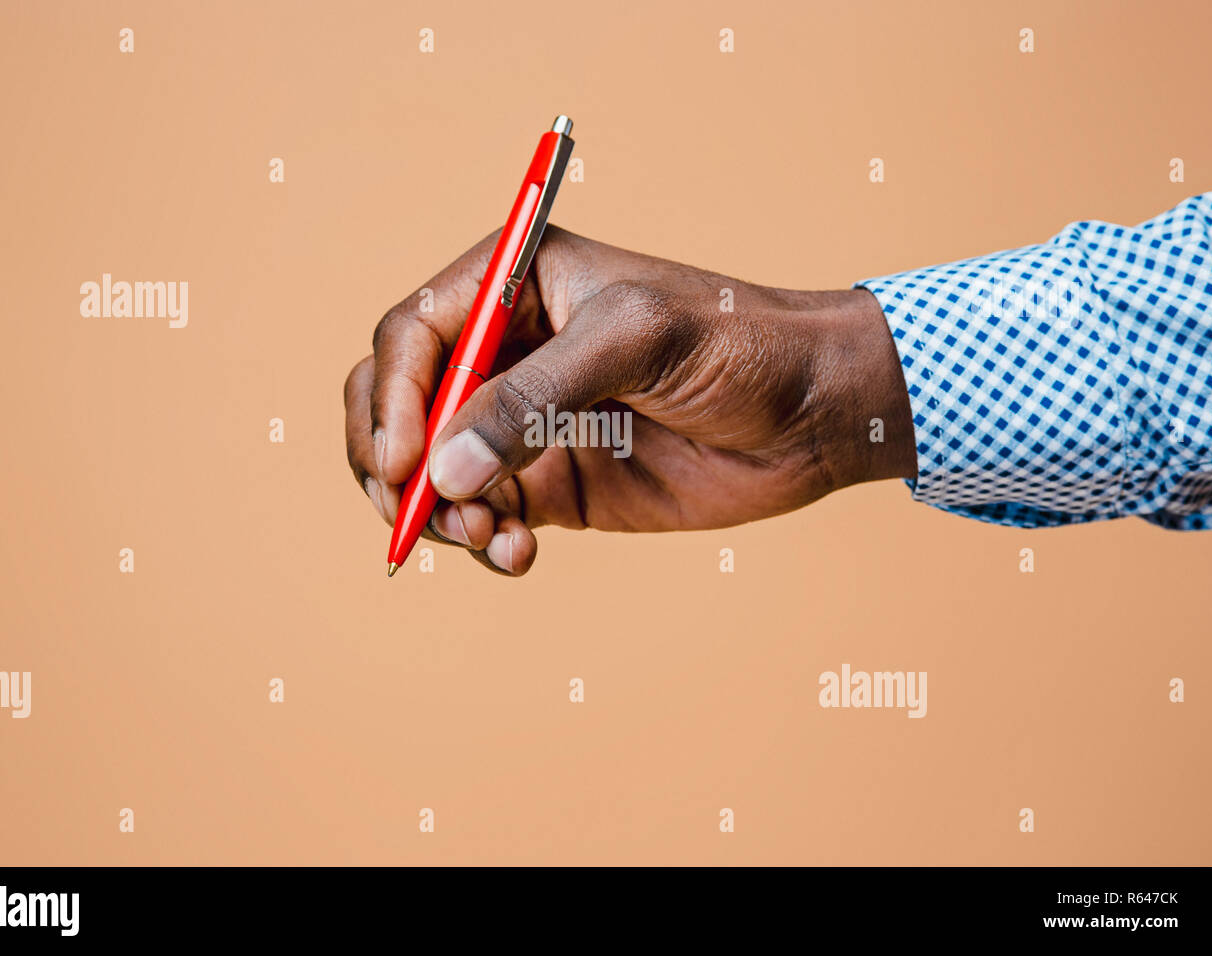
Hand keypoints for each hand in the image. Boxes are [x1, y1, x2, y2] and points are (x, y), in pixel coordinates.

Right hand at [345, 227, 915, 575]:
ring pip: (431, 470)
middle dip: (395, 463)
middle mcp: (507, 349)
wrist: (818, 411)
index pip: (412, 335)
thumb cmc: (741, 342)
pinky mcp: (550, 481)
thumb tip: (441, 471)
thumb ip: (533, 397)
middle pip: (401, 403)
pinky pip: (482, 515)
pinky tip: (518, 555)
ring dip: (438, 513)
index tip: (405, 464)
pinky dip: (483, 542)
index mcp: (515, 283)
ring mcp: (525, 420)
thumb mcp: (636, 342)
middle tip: (417, 513)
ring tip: (490, 537)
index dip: (393, 399)